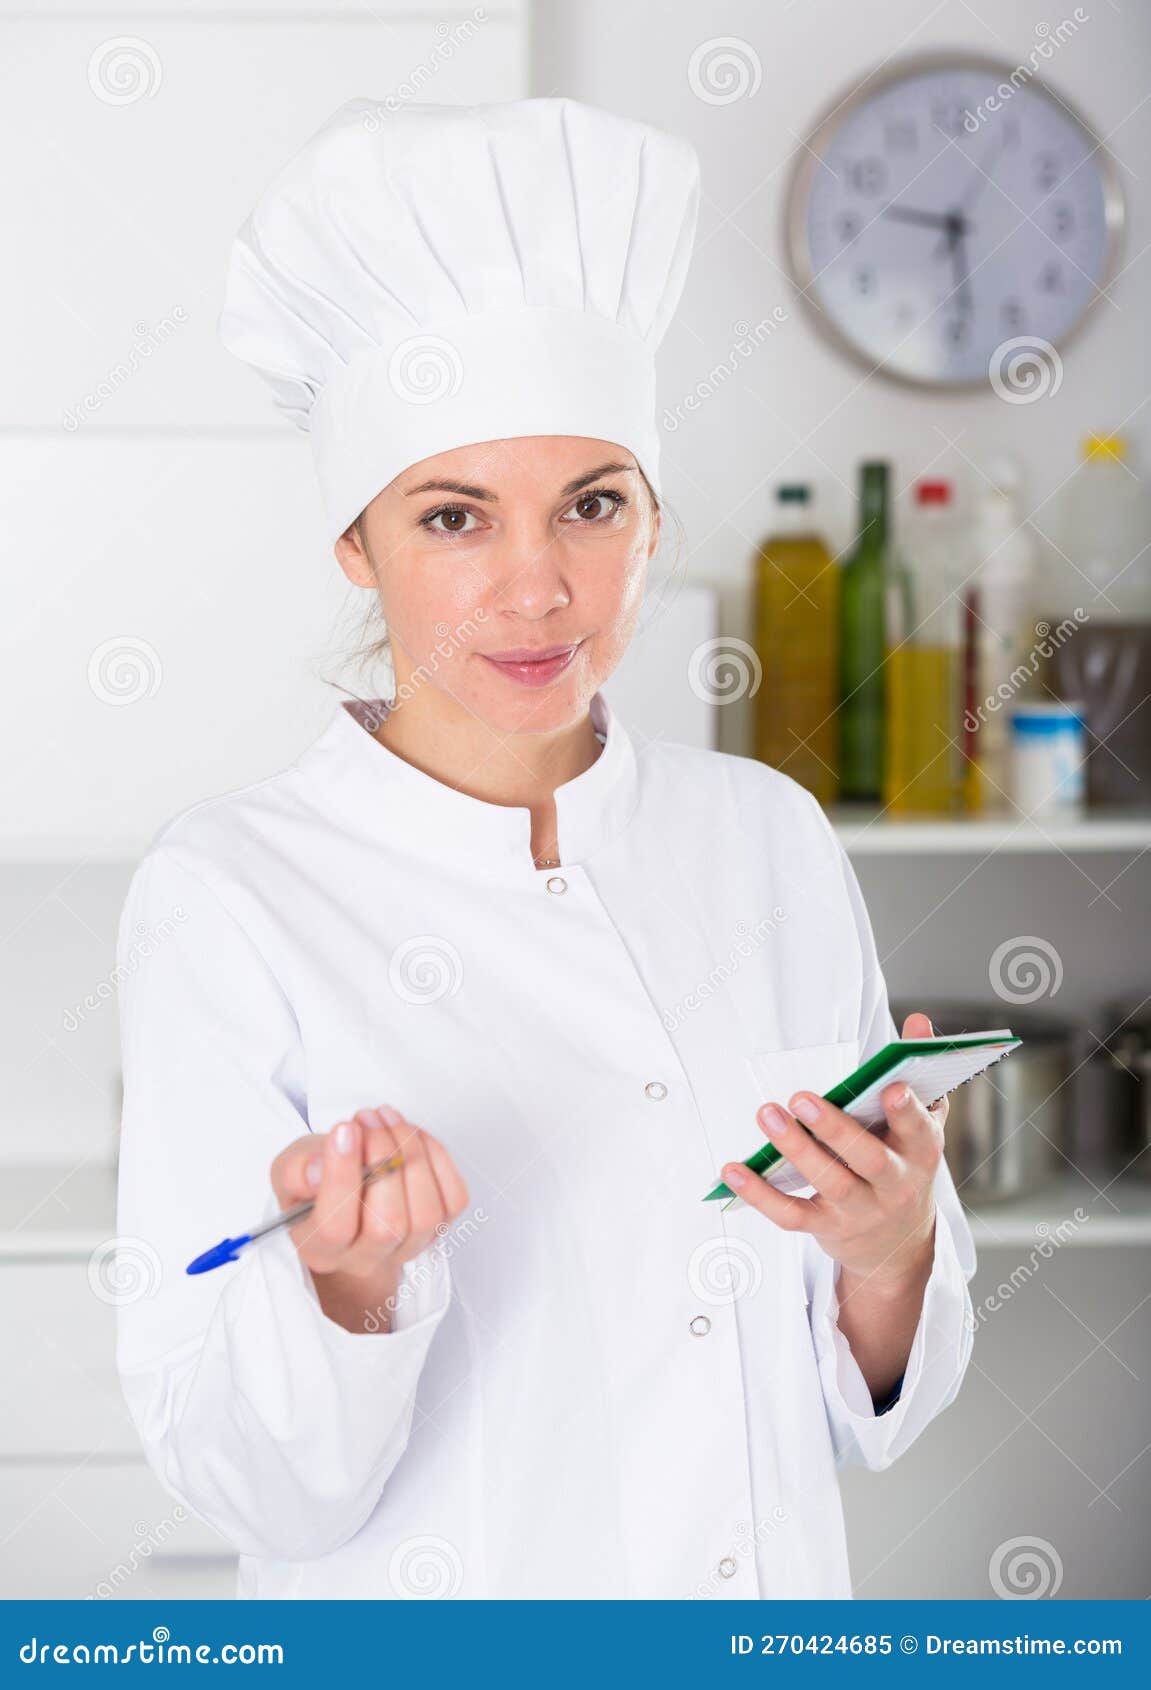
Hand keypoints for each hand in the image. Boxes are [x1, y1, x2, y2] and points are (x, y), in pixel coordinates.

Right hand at [271, 1106, 468, 1334]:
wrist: (348, 1195)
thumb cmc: (318, 1182)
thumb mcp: (290, 1171)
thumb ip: (295, 1171)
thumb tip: (319, 1168)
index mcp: (319, 1249)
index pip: (334, 1228)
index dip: (342, 1177)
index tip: (344, 1129)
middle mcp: (364, 1259)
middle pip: (386, 1225)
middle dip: (381, 1157)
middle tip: (366, 1118)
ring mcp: (406, 1248)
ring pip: (425, 1214)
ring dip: (410, 1153)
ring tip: (386, 1119)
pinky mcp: (438, 1229)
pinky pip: (452, 1200)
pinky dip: (438, 1160)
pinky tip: (412, 1136)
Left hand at [721, 1013, 945, 1285]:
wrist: (898, 1244)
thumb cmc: (903, 1165)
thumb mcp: (922, 1124)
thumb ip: (919, 1073)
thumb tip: (917, 1022)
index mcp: (920, 1151)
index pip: (917, 1130)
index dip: (907, 1112)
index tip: (891, 1087)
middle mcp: (894, 1184)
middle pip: (867, 1159)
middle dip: (835, 1129)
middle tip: (802, 1098)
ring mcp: (860, 1209)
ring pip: (829, 1182)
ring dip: (795, 1149)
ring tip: (768, 1114)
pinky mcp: (826, 1227)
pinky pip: (791, 1214)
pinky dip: (760, 1194)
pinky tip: (734, 1169)